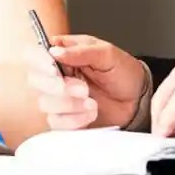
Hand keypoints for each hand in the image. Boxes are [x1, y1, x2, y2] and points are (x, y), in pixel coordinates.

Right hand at [24, 34, 147, 129]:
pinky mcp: (66, 119)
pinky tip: (91, 114)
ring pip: (45, 103)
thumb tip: (55, 51)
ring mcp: (60, 98)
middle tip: (83, 88)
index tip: (54, 68)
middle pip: (35, 81)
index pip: (35, 55)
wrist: (138, 99)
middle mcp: (57, 76)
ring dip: (69, 105)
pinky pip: (56, 123)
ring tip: (92, 102)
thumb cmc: (123, 72)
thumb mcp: (107, 54)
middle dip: (58, 87)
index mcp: (63, 54)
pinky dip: (74, 120)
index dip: (39, 62)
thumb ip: (81, 51)